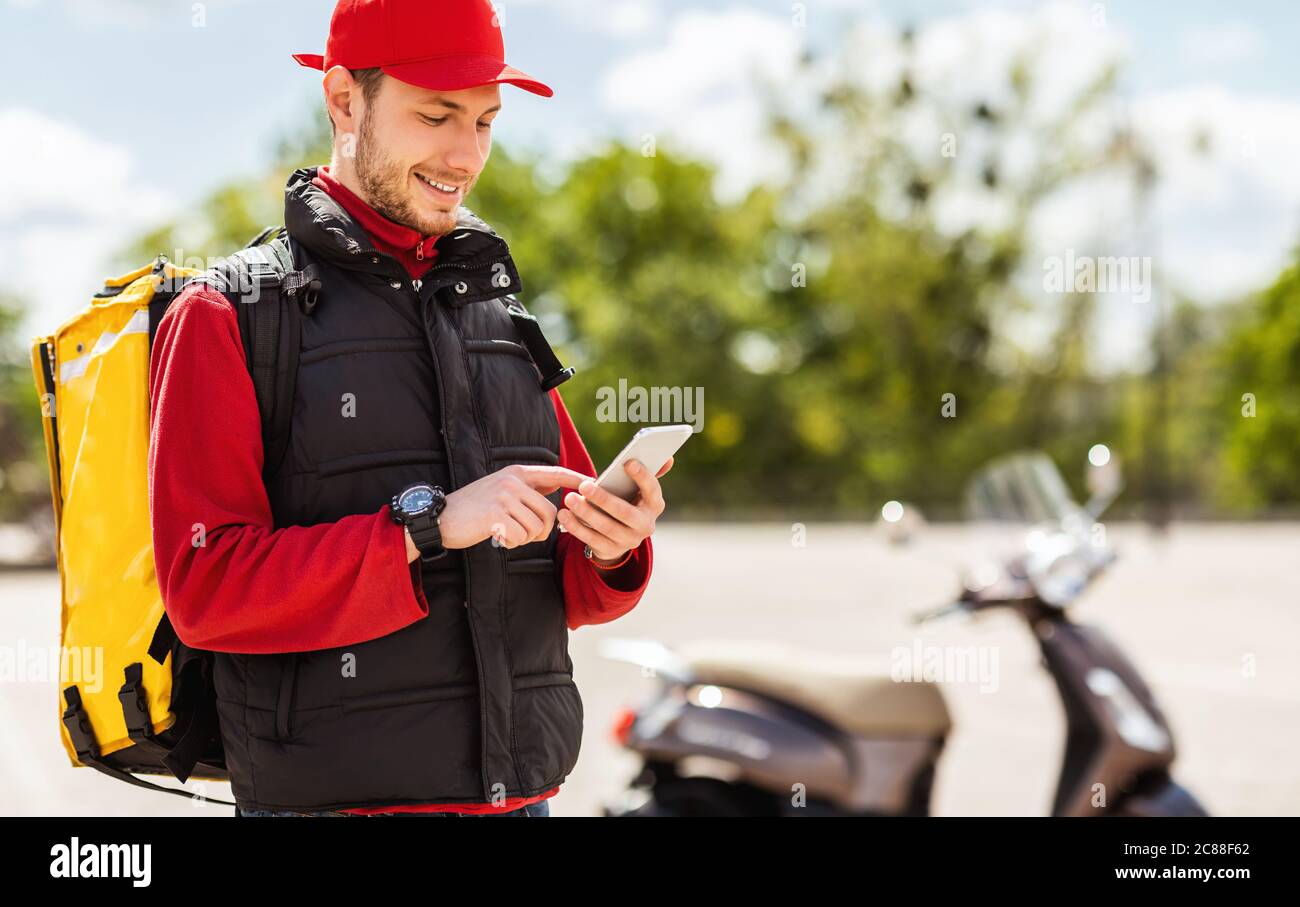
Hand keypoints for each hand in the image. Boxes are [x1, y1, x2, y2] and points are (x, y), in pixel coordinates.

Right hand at [432, 464, 588, 551]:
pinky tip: (497, 537)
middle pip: (550, 512)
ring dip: (525, 538)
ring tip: (505, 532)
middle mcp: (513, 481)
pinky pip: (520, 536)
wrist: (441, 518)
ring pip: (537, 527)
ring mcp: (504, 496)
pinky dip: (511, 543)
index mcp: (517, 473)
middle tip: (522, 534)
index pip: (555, 473)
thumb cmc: (475, 510)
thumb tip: (558, 487)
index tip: (594, 483)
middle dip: (542, 531)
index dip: (576, 479)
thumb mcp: (502, 491)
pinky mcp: (496, 514)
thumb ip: (528, 489)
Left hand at [557, 457, 671, 563]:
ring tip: (569, 498)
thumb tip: (668, 457)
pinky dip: (576, 527)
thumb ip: (648, 473)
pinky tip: (564, 515)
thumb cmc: (627, 501)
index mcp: (654, 505)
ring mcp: (629, 541)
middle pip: (625, 512)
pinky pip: (592, 540)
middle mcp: (646, 525)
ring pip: (606, 527)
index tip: (628, 462)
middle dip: (604, 499)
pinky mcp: (611, 551)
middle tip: (584, 485)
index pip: (652, 490)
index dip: (642, 476)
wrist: (620, 535)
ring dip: (586, 513)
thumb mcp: (638, 490)